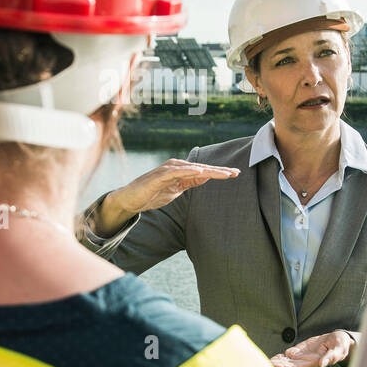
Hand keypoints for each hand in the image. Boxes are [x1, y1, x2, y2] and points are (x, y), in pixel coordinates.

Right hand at [94, 159, 239, 235]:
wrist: (130, 200)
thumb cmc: (152, 194)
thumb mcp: (175, 190)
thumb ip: (189, 183)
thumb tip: (204, 177)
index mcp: (181, 171)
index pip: (204, 172)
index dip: (219, 172)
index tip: (235, 174)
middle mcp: (176, 167)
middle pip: (202, 168)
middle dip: (219, 170)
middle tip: (236, 172)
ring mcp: (167, 170)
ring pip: (192, 168)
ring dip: (209, 170)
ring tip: (224, 173)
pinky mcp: (158, 176)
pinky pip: (176, 172)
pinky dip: (189, 171)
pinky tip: (201, 171)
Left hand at [269, 330, 356, 366]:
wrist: (340, 341)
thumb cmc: (341, 346)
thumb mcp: (338, 350)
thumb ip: (330, 357)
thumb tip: (322, 363)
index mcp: (316, 364)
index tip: (277, 366)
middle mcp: (308, 362)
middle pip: (291, 366)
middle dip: (280, 365)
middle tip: (268, 363)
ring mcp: (305, 357)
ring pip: (290, 361)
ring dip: (279, 361)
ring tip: (269, 361)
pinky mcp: (304, 351)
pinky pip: (292, 355)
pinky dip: (283, 356)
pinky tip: (275, 357)